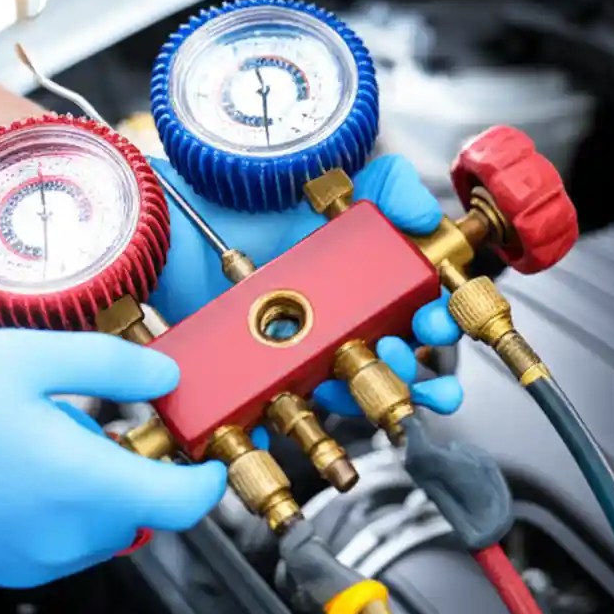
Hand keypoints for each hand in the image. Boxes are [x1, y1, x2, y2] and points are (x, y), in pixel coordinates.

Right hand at [0, 330, 224, 587]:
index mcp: (77, 484)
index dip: (208, 477)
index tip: (209, 453)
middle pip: (145, 511)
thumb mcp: (28, 355)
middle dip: (144, 465)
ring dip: (103, 482)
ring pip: (106, 525)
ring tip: (50, 430)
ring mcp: (31, 559)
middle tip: (113, 414)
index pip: (184, 504)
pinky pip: (65, 538)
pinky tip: (25, 458)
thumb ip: (113, 363)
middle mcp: (61, 536)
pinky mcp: (5, 566)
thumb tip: (166, 372)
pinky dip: (68, 504)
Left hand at [147, 155, 463, 416]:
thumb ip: (383, 185)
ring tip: (354, 383)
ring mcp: (292, 356)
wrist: (175, 220)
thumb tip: (425, 217)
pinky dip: (275, 432)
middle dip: (412, 372)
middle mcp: (332, 326)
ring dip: (359, 400)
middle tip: (403, 353)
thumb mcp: (322, 181)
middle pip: (388, 366)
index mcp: (359, 287)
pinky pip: (266, 421)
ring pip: (339, 397)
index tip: (438, 321)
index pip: (415, 316)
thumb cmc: (243, 202)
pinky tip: (279, 422)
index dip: (436, 324)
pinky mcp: (246, 380)